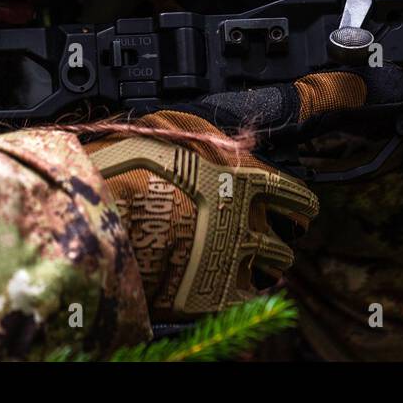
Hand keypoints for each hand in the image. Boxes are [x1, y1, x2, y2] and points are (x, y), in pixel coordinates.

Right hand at [81, 63, 402, 322]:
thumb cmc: (130, 166)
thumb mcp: (179, 125)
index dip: (302, 200)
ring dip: (266, 261)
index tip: (303, 204)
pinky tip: (223, 284)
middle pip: (295, 232)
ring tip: (246, 256)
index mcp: (248, 175)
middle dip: (288, 229)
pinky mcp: (214, 295)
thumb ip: (228, 125)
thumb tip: (304, 102)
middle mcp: (252, 219)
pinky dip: (239, 292)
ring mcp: (235, 259)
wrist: (99, 219)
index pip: (300, 193)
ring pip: (276, 267)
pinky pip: (246, 299)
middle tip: (276, 229)